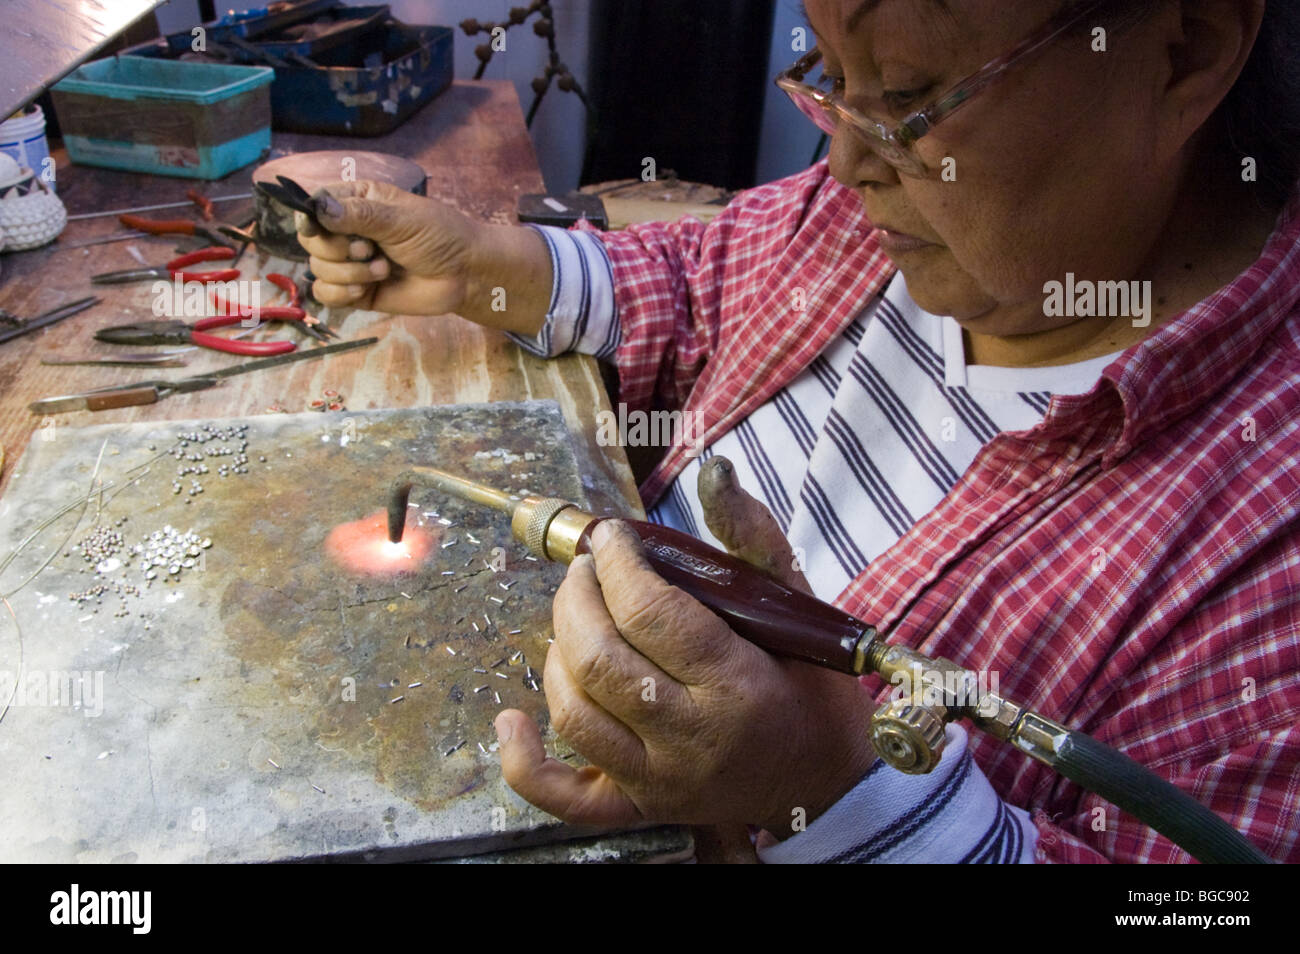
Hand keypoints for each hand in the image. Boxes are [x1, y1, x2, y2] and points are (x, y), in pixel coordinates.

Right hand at [296, 180, 482, 314]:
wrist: (464, 275)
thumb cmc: (440, 236)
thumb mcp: (401, 219)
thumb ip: (359, 214)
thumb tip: (318, 209)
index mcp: (357, 202)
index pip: (314, 205)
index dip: (311, 219)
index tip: (318, 227)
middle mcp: (348, 230)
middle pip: (311, 241)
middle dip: (337, 250)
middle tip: (369, 250)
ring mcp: (351, 262)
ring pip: (319, 269)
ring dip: (349, 273)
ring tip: (384, 270)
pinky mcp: (356, 291)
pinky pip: (325, 294)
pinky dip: (340, 294)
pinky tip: (364, 291)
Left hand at [495, 457, 877, 837]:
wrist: (823, 782)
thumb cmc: (812, 689)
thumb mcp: (799, 607)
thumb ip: (752, 537)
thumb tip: (714, 470)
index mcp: (738, 684)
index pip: (652, 615)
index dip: (618, 565)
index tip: (612, 538)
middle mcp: (693, 739)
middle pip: (601, 660)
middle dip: (578, 598)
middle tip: (587, 570)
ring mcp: (660, 780)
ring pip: (575, 713)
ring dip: (559, 653)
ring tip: (575, 621)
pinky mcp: (638, 808)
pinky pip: (563, 796)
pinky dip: (524, 760)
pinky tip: (511, 719)